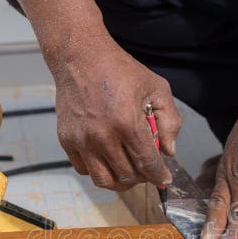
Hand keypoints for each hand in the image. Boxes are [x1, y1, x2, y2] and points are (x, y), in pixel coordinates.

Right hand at [50, 35, 181, 190]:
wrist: (80, 58)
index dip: (158, 175)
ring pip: (104, 180)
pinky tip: (108, 158)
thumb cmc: (120, 70)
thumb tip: (168, 151)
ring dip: (120, 180)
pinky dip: (99, 170)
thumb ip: (170, 120)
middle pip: (126, 176)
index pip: (146, 163)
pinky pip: (84, 169)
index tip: (164, 179)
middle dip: (141, 177)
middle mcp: (102, 136)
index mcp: (127, 122)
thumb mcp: (157, 88)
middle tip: (145, 169)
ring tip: (127, 169)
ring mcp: (81, 140)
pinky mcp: (67, 140)